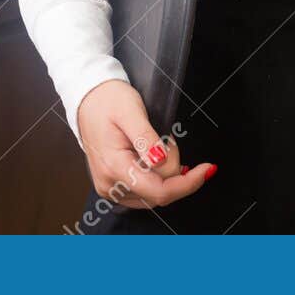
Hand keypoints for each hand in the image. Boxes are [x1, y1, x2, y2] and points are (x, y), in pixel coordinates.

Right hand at [74, 79, 213, 209]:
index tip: (206, 169)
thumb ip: (146, 138)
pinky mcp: (113, 186)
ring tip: (158, 145)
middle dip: (174, 169)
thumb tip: (161, 161)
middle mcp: (109, 184)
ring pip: (153, 195)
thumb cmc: (107, 101)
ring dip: (165, 174)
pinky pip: (144, 191)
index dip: (187, 183)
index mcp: (114, 167)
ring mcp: (110, 188)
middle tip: (168, 139)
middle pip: (159, 193)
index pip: (158, 190)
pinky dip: (157, 178)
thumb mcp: (130, 111)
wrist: (88, 98)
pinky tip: (156, 158)